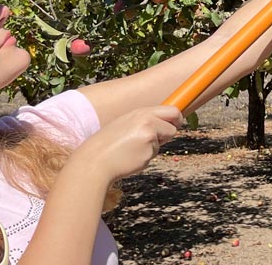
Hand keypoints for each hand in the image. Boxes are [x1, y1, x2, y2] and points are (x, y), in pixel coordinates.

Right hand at [68, 105, 183, 183]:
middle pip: (173, 126)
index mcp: (141, 113)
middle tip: (163, 137)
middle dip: (171, 131)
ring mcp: (150, 138)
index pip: (171, 110)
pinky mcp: (148, 154)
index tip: (178, 121)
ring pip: (161, 143)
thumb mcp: (124, 123)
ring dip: (152, 147)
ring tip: (131, 149)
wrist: (94, 161)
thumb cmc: (107, 143)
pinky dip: (144, 157)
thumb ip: (144, 120)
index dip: (177, 117)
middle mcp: (148, 123)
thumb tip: (164, 122)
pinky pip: (152, 155)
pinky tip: (130, 158)